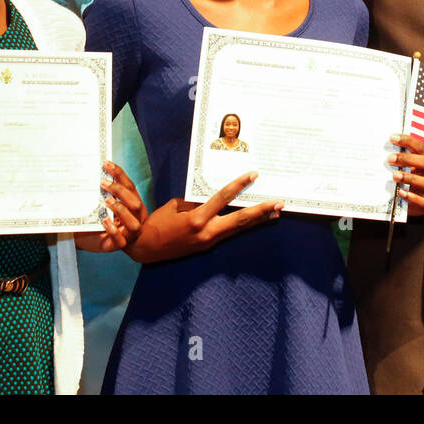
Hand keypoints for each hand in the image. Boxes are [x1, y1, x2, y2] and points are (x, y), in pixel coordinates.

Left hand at [75, 162, 147, 253]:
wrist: (93, 241)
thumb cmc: (98, 219)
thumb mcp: (102, 204)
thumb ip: (102, 193)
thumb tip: (93, 172)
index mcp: (132, 205)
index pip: (130, 187)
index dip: (120, 175)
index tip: (106, 164)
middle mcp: (134, 218)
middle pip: (136, 204)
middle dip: (121, 192)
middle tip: (103, 184)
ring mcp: (128, 234)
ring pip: (134, 224)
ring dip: (121, 211)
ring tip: (106, 202)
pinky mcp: (117, 245)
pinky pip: (120, 241)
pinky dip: (113, 231)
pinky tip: (104, 222)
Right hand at [129, 171, 280, 262]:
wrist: (144, 248)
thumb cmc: (157, 223)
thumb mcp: (175, 207)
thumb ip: (196, 202)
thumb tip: (213, 197)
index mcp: (197, 219)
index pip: (222, 198)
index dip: (238, 185)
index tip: (253, 175)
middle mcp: (207, 233)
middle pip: (240, 220)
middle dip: (261, 211)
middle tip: (279, 203)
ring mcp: (209, 242)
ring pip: (238, 229)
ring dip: (257, 220)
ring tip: (275, 213)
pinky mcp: (208, 247)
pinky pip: (229, 233)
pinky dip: (243, 226)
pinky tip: (253, 221)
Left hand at [388, 134, 423, 216]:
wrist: (420, 202)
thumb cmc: (415, 179)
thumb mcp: (413, 167)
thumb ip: (407, 157)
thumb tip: (391, 145)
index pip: (423, 148)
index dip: (408, 142)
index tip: (393, 138)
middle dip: (409, 159)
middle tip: (391, 159)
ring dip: (411, 178)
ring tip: (395, 176)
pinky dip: (413, 198)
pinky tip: (401, 192)